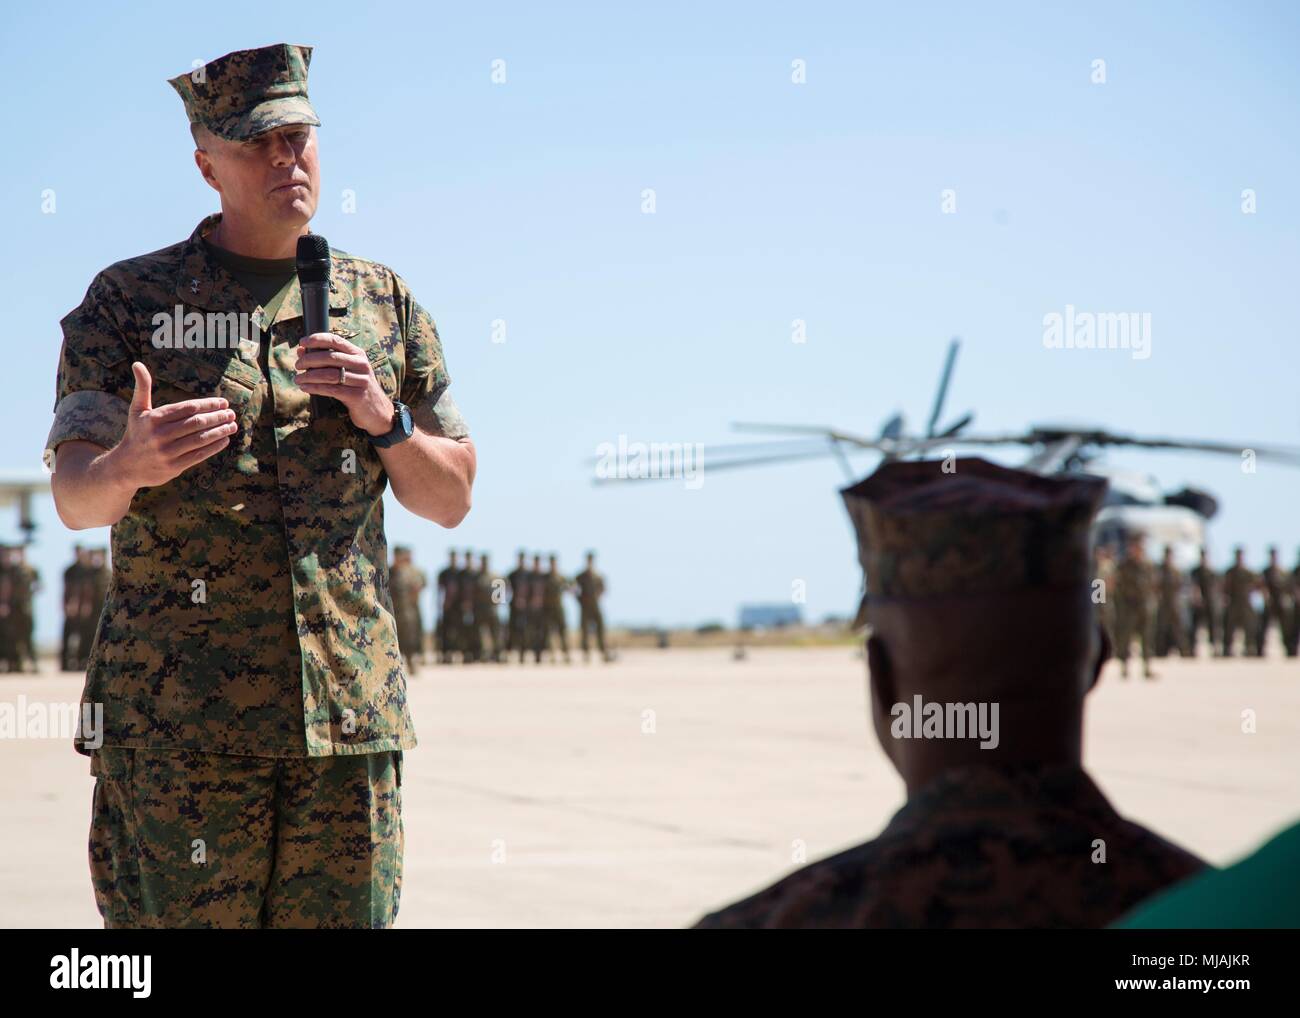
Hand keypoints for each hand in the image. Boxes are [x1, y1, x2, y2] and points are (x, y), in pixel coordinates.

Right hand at [109, 362, 237, 489]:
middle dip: (217, 417)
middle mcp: (160, 435)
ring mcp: (167, 452)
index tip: (223, 402)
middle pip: (196, 423)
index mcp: (154, 418)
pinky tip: (225, 440)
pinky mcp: (173, 467)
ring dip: (219, 431)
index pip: (187, 408)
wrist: (126, 466)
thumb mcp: (137, 410)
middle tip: (231, 413)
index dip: (208, 404)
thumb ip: (142, 387)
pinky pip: (198, 455)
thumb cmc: (137, 433)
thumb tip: (137, 364)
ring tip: (232, 425)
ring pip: (199, 439)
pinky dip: (214, 447)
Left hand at [294, 333, 394, 435]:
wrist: (377, 411)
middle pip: (330, 357)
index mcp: (358, 354)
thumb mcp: (345, 370)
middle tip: (297, 366)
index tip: (302, 343)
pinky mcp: (357, 396)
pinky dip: (315, 388)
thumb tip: (301, 350)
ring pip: (329, 374)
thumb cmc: (356, 387)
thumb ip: (325, 359)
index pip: (335, 340)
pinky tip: (305, 388)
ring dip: (309, 376)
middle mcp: (361, 364)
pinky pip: (331, 390)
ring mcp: (361, 380)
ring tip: (298, 379)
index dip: (316, 339)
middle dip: (309, 360)